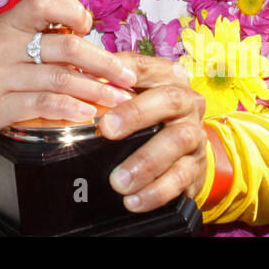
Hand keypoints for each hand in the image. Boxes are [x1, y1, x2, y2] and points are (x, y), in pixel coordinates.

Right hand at [0, 0, 139, 147]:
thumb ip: (27, 40)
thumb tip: (74, 44)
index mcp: (4, 26)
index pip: (43, 3)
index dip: (72, 10)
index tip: (91, 26)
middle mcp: (3, 46)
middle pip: (66, 47)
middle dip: (104, 62)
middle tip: (126, 75)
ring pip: (60, 79)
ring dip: (96, 91)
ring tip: (118, 101)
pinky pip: (41, 105)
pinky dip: (69, 110)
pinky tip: (86, 114)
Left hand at [99, 53, 207, 212]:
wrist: (187, 152)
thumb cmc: (150, 118)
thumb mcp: (134, 95)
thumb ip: (109, 85)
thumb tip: (72, 78)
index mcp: (168, 78)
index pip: (144, 68)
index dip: (121, 73)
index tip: (96, 84)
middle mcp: (187, 102)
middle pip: (167, 100)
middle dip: (136, 114)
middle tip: (107, 130)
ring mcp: (194, 134)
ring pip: (176, 142)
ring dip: (145, 162)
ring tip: (118, 181)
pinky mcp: (196, 166)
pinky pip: (180, 178)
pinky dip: (156, 191)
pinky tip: (134, 200)